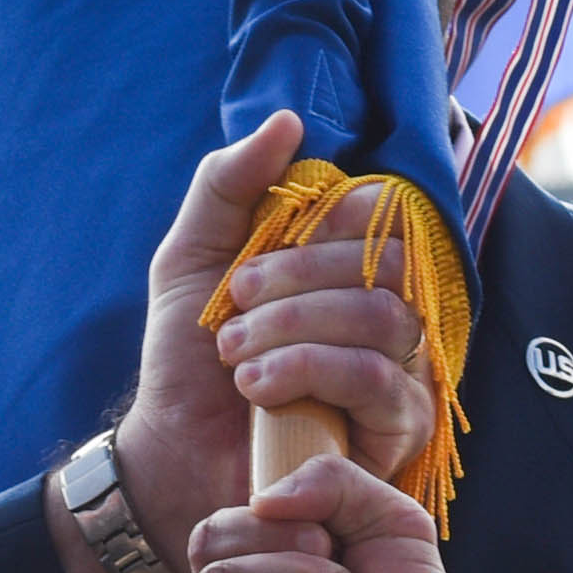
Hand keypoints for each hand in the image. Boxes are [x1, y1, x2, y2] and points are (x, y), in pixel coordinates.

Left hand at [119, 112, 443, 540]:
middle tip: (234, 308)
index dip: (327, 219)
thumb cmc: (187, 358)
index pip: (381, 209)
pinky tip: (259, 390)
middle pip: (388, 260)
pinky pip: (378, 379)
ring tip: (235, 356)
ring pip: (383, 317)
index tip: (260, 251)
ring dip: (294, 328)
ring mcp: (400, 369)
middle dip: (298, 278)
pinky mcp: (398, 428)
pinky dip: (309, 371)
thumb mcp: (191, 255)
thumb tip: (288, 122)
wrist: (172, 450)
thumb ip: (229, 185)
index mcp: (346, 264)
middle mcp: (385, 310)